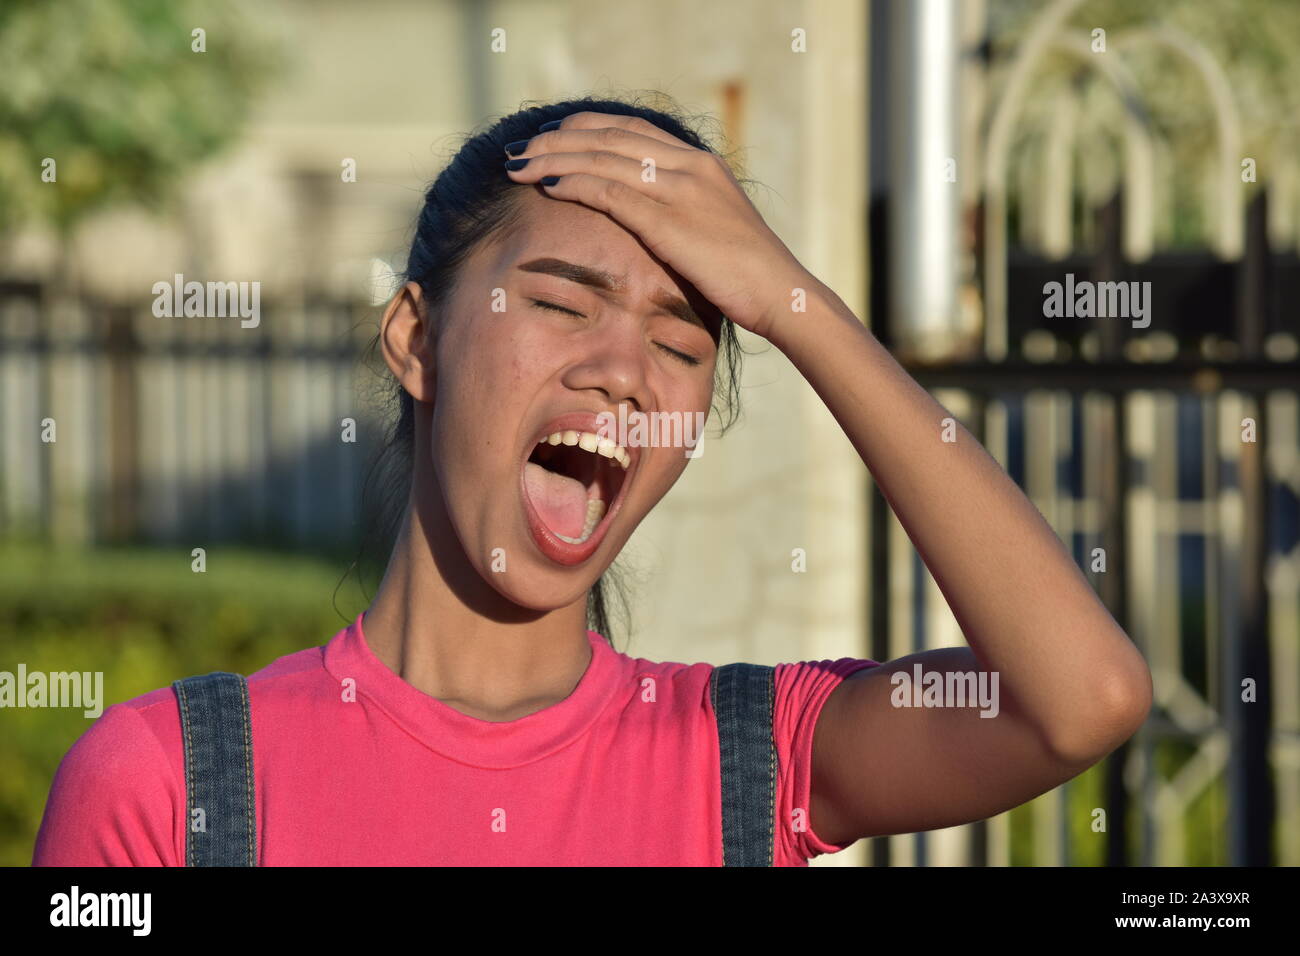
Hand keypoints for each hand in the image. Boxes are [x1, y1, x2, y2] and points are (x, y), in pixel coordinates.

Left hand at [503, 110, 815, 342]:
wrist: (779, 293)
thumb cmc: (745, 274)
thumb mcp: (710, 229)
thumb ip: (679, 213)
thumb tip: (645, 219)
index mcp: (698, 162)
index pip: (629, 128)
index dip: (584, 128)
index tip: (550, 136)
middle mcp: (688, 166)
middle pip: (608, 136)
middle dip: (557, 140)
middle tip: (520, 150)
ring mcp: (680, 190)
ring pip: (603, 158)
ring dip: (554, 159)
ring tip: (518, 166)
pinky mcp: (671, 221)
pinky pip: (612, 193)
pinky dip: (576, 185)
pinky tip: (548, 186)